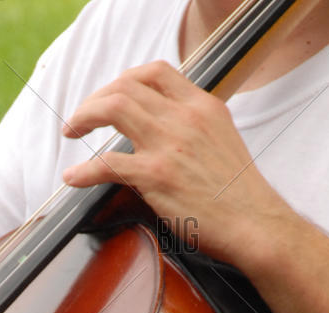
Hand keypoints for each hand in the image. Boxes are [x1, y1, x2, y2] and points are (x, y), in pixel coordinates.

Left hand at [61, 60, 292, 271]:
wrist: (256, 224)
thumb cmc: (239, 194)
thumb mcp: (222, 141)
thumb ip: (194, 128)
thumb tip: (164, 130)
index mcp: (202, 106)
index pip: (156, 73)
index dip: (125, 80)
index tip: (111, 97)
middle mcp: (184, 117)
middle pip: (126, 86)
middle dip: (96, 99)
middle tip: (82, 118)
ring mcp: (169, 145)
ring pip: (113, 108)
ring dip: (84, 117)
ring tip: (71, 131)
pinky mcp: (157, 177)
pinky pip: (107, 164)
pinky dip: (83, 170)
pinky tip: (73, 177)